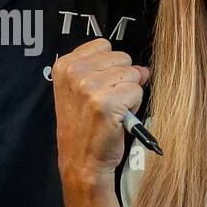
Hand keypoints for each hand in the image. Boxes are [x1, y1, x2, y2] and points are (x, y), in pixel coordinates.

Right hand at [52, 38, 150, 181]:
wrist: (82, 161)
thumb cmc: (84, 127)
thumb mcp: (84, 92)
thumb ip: (108, 72)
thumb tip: (142, 69)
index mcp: (64, 65)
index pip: (104, 45)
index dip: (109, 66)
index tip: (100, 86)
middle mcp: (75, 73)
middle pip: (121, 57)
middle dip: (121, 79)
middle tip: (107, 102)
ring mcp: (89, 87)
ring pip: (132, 74)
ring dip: (128, 93)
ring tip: (112, 110)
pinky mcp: (107, 103)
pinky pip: (137, 91)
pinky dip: (133, 105)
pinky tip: (118, 118)